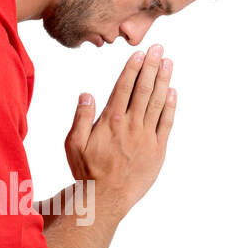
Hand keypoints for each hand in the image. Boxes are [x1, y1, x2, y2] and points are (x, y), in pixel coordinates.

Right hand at [64, 44, 175, 220]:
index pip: (124, 87)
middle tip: (159, 49)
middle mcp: (131, 125)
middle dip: (152, 67)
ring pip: (158, 102)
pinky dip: (171, 107)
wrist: (107, 198)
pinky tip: (173, 93)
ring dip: (164, 81)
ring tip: (168, 64)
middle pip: (144, 89)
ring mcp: (146, 137)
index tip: (141, 54)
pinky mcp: (158, 150)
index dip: (133, 68)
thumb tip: (87, 94)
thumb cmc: (87, 172)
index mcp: (110, 121)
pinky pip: (166, 123)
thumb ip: (80, 118)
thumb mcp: (73, 144)